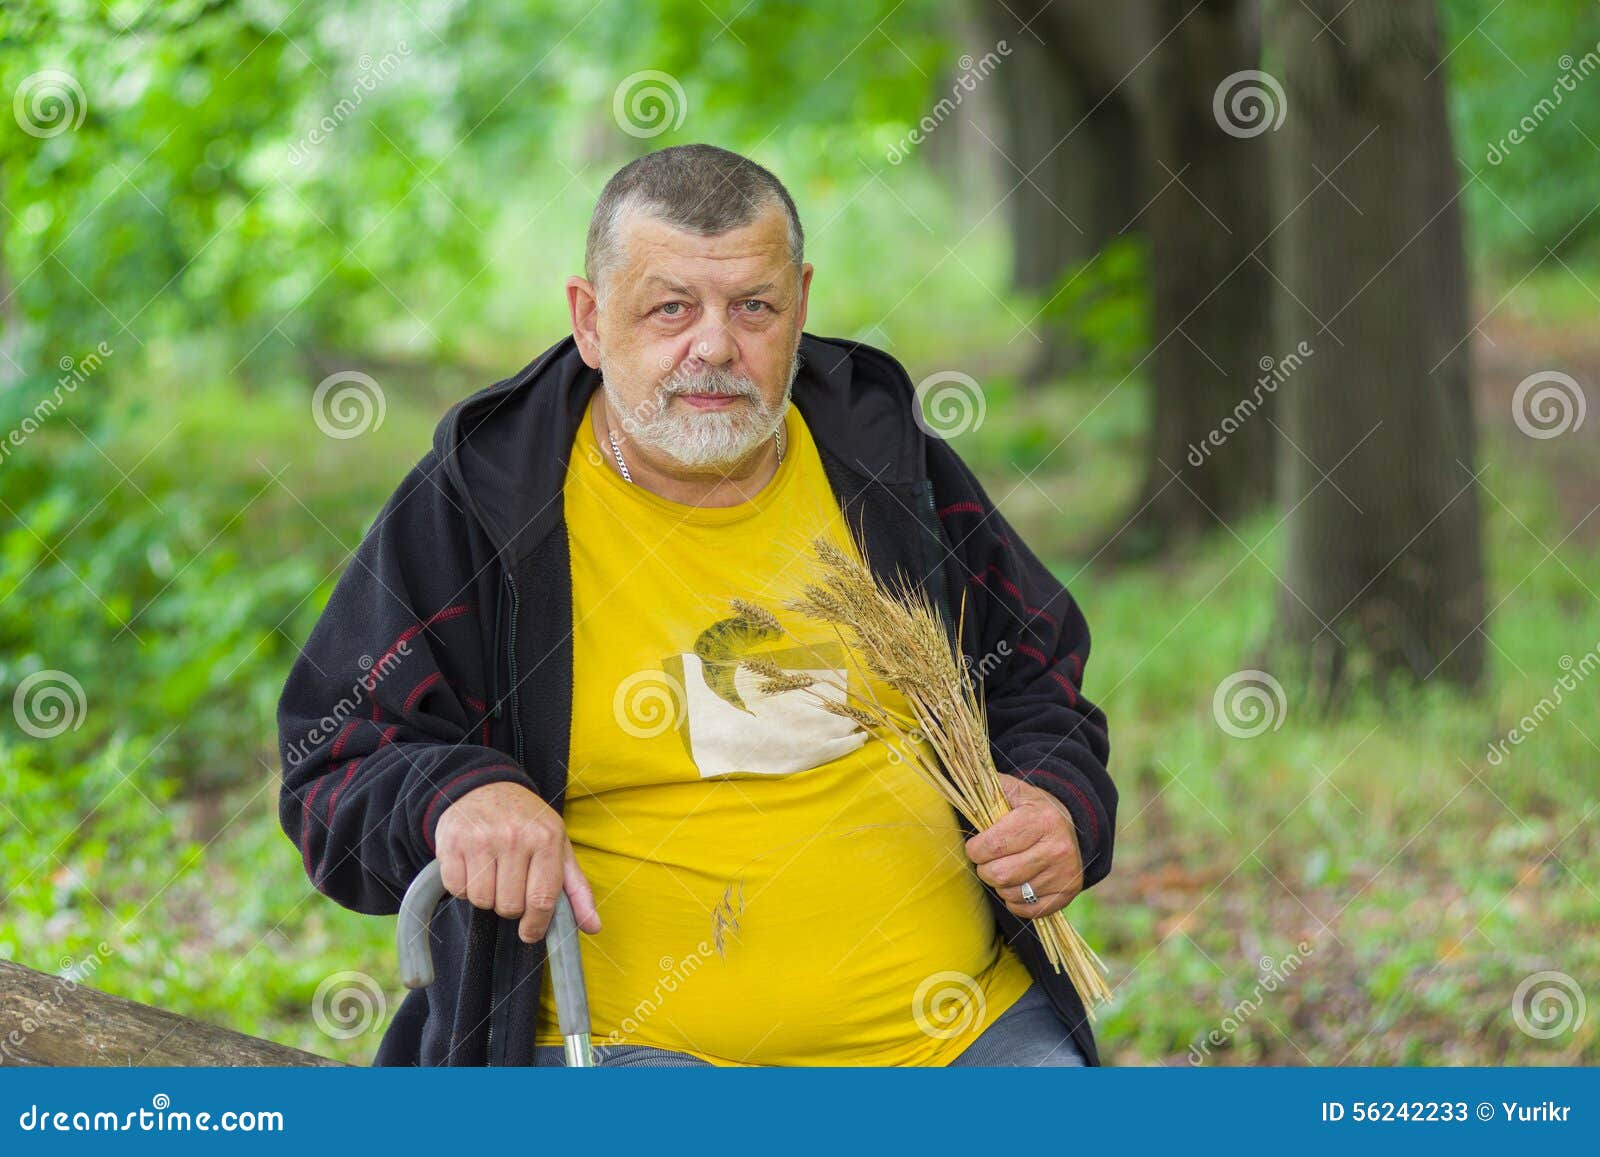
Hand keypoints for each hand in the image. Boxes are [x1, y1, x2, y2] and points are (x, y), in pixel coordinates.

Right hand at [435, 781, 600, 942]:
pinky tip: (473, 868)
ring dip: (487, 897)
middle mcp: (514, 837)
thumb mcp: (559, 846)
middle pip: (510, 906)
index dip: (536, 925)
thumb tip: (594, 927)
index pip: (542, 900)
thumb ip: (577, 889)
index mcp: (546, 839)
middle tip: (511, 886)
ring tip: (493, 874)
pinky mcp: (452, 842)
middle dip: (511, 906)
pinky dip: (464, 888)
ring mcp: (481, 839)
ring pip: (482, 901)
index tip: (530, 932)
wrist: (486, 786)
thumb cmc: (528, 822)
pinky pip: (457, 889)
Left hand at [965, 775, 1083, 918]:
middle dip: (985, 869)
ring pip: (1011, 893)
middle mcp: (1058, 848)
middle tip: (987, 860)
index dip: (975, 849)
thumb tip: (960, 778)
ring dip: (999, 884)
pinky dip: (1015, 901)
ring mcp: (1065, 873)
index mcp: (1042, 820)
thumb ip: (989, 787)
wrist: (1071, 825)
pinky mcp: (1067, 894)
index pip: (994, 845)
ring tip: (1005, 869)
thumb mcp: (1015, 791)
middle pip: (1000, 874)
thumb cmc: (1032, 809)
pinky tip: (1017, 884)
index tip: (975, 846)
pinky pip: (1028, 910)